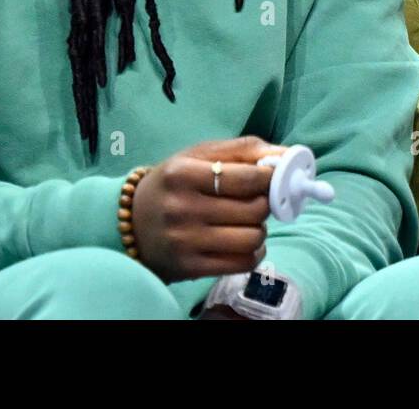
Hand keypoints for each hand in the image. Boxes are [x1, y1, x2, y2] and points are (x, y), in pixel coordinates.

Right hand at [131, 136, 285, 282]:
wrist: (130, 224)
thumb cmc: (174, 183)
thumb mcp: (199, 155)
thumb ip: (244, 149)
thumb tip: (288, 153)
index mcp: (183, 174)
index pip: (247, 178)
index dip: (270, 177)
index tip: (273, 177)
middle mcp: (182, 208)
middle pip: (254, 209)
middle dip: (265, 203)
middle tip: (257, 199)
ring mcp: (186, 241)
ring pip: (253, 237)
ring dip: (260, 229)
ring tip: (248, 221)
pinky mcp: (190, 267)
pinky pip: (243, 263)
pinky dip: (254, 252)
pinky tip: (244, 242)